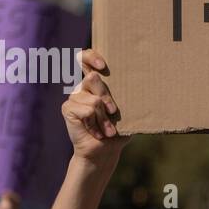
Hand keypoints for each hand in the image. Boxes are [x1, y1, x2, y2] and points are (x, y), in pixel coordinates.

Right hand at [65, 48, 127, 164]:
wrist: (106, 151)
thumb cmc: (118, 130)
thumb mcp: (126, 111)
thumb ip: (124, 96)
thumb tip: (140, 82)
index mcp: (96, 83)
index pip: (86, 58)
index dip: (91, 57)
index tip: (103, 66)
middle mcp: (83, 87)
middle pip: (93, 78)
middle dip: (107, 97)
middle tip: (113, 112)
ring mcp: (74, 97)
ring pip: (94, 100)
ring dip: (104, 118)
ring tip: (107, 129)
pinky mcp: (68, 108)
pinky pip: (86, 110)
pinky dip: (95, 124)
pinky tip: (96, 131)